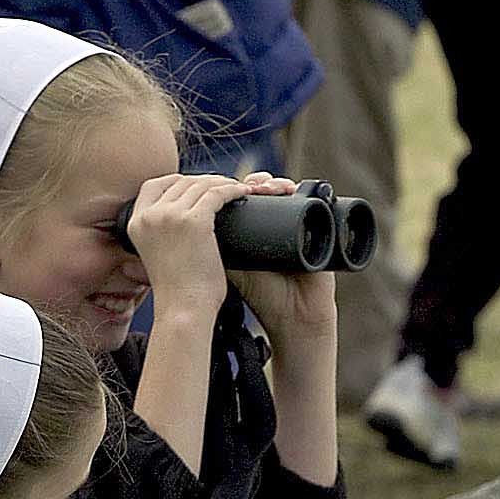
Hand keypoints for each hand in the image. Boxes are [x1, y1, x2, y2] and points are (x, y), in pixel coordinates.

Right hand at [125, 173, 252, 321]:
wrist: (183, 310)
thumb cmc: (177, 290)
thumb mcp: (157, 253)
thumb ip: (162, 232)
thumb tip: (181, 215)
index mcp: (135, 223)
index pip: (154, 185)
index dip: (178, 181)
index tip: (197, 186)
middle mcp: (149, 216)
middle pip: (180, 182)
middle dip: (205, 181)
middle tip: (224, 187)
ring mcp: (171, 216)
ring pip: (201, 185)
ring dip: (222, 183)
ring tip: (237, 189)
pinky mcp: (194, 221)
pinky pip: (218, 193)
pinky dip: (233, 190)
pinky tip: (243, 193)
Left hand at [226, 172, 337, 349]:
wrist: (294, 315)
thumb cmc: (263, 296)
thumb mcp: (232, 268)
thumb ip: (211, 249)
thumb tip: (180, 228)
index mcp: (256, 228)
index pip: (244, 199)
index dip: (233, 190)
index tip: (220, 188)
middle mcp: (277, 222)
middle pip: (265, 190)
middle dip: (255, 183)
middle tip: (246, 186)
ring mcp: (299, 223)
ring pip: (285, 192)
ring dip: (275, 184)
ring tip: (265, 187)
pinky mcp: (320, 227)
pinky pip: (312, 200)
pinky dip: (301, 190)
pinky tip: (289, 189)